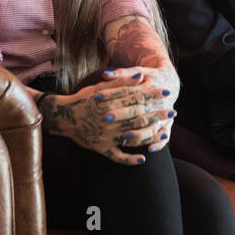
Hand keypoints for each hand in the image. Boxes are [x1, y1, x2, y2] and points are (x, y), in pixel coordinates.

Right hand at [39, 75, 177, 165]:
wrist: (62, 116)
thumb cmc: (84, 99)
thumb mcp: (101, 86)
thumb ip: (122, 81)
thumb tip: (141, 75)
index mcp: (110, 102)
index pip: (137, 97)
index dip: (153, 95)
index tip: (166, 93)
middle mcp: (110, 120)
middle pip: (139, 117)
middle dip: (157, 114)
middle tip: (172, 112)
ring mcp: (106, 136)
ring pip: (132, 137)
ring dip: (149, 135)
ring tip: (163, 133)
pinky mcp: (101, 148)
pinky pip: (118, 157)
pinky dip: (130, 159)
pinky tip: (143, 159)